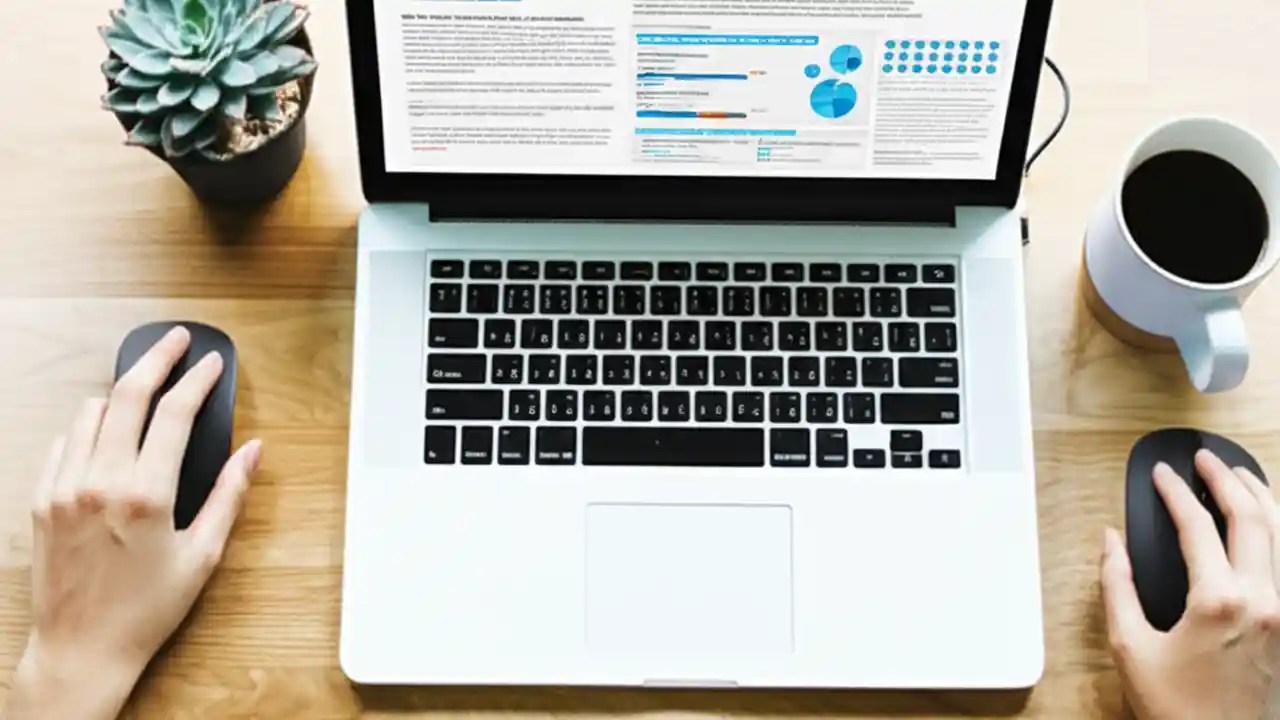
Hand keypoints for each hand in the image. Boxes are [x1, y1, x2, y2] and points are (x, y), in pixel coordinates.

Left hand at [4, 326, 260, 719]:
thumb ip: (229, 494)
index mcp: (146, 494)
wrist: (82, 648)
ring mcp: (64, 488)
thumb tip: (253, 449)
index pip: (174, 413)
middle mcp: (99, 482)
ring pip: (90, 412)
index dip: (197, 379)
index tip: (211, 363)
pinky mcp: (41, 501)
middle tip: (176, 341)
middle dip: (156, 359)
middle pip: (129, 395)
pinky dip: (87, 428)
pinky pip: (63, 443)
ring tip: (143, 392)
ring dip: (120, 394)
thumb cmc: (146, 609)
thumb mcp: (203, 554)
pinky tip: (106, 435)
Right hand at [1101, 449, 1279, 719]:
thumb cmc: (1178, 710)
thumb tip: (1112, 542)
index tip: (1162, 475)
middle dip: (1227, 480)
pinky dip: (1279, 534)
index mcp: (1220, 602)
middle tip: (1204, 459)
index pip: (1197, 527)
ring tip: (1241, 477)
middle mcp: (1264, 601)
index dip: (1176, 493)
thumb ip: (1117, 586)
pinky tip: (1267, 525)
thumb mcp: (1131, 647)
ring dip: (1263, 498)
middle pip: (1254, 518)